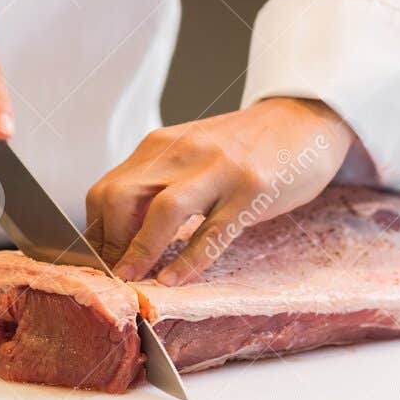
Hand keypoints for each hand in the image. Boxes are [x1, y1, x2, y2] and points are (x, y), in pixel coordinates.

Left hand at [86, 98, 353, 285]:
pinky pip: (212, 231)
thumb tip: (122, 234)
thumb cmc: (244, 147)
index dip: (96, 233)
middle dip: (109, 242)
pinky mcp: (252, 189)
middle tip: (113, 276)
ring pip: (162, 211)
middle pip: (121, 197)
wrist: (303, 119)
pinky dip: (188, 260)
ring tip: (132, 280)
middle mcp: (182, 152)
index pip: (106, 190)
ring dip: (140, 251)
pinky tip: (174, 279)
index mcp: (160, 145)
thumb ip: (159, 182)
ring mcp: (218, 169)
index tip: (99, 263)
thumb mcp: (191, 155)